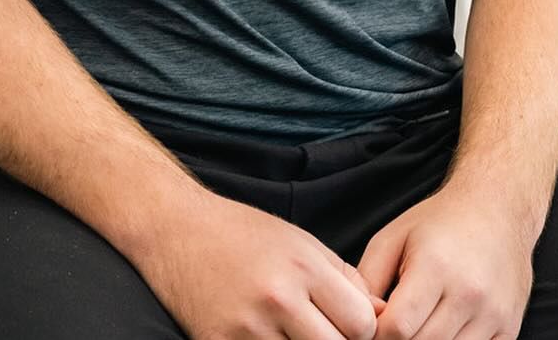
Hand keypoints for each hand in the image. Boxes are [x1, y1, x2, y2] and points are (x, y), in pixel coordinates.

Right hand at [143, 191, 384, 339]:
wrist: (175, 229)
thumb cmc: (243, 234)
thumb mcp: (299, 242)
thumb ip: (344, 279)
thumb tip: (382, 318)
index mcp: (302, 265)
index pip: (363, 324)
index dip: (361, 328)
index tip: (347, 322)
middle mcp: (278, 297)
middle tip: (321, 330)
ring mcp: (247, 327)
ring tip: (292, 330)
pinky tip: (266, 336)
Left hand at [358, 187, 532, 339]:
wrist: (496, 210)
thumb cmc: (439, 222)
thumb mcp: (394, 236)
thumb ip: (369, 278)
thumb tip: (359, 320)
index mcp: (434, 267)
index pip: (398, 328)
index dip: (378, 334)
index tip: (372, 326)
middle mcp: (468, 294)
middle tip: (394, 326)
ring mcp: (493, 315)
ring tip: (417, 324)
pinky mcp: (510, 328)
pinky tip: (442, 331)